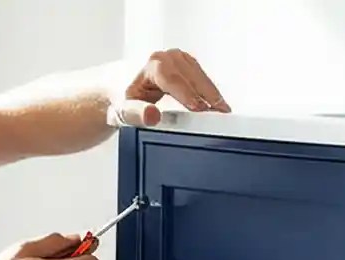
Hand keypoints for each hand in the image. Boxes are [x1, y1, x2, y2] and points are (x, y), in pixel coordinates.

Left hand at [113, 48, 230, 127]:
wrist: (121, 90)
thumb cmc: (124, 101)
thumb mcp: (125, 112)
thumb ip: (136, 115)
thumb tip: (152, 116)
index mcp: (152, 65)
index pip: (173, 80)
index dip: (188, 95)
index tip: (200, 109)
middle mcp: (166, 57)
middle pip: (191, 76)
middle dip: (206, 95)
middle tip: (220, 113)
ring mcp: (178, 58)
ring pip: (199, 75)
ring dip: (212, 92)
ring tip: (223, 110)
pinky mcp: (186, 63)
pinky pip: (201, 76)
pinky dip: (209, 89)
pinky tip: (217, 102)